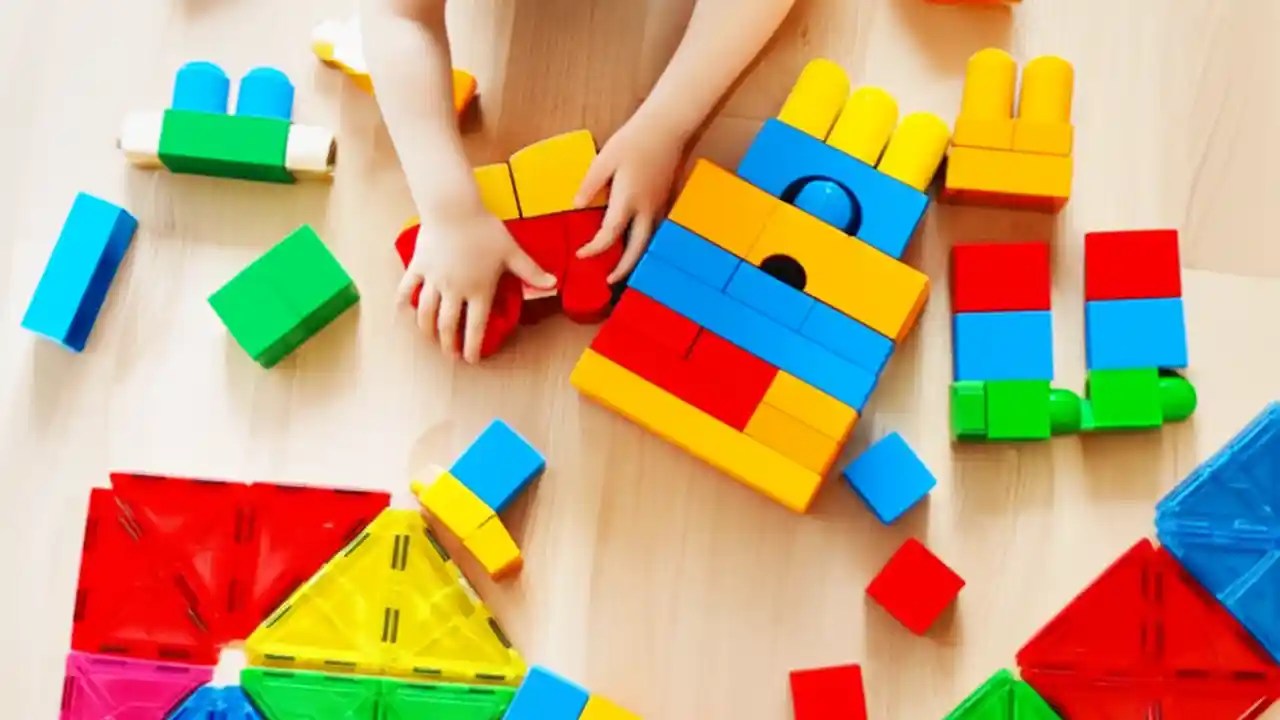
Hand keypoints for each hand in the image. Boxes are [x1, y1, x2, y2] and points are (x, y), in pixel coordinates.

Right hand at [396, 201, 554, 362]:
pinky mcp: (418, 267)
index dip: (473, 346)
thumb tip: (553, 284)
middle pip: (448, 325)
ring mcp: (434, 280)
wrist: (453, 207)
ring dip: (428, 330)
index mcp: (479, 290)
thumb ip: (530, 271)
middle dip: (449, 344)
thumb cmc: (485, 229)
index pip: (475, 326)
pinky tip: (403, 312)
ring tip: (431, 339)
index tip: (471, 360)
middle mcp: (454, 290)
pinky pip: (407, 289)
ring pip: (426, 312)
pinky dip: (403, 302)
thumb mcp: (511, 251)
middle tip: (451, 356)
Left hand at [573, 115, 685, 282]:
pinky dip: (643, 244)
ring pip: (648, 243)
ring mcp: (658, 207)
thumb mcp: (604, 159)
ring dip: (635, 259)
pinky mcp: (664, 202)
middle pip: (636, 249)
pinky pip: (654, 231)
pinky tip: (633, 244)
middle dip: (623, 269)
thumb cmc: (633, 140)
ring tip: (620, 268)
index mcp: (628, 199)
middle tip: (608, 281)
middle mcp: (646, 209)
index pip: (610, 234)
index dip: (594, 249)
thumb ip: (590, 185)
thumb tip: (575, 205)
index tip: (580, 255)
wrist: (666, 127)